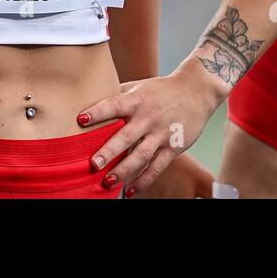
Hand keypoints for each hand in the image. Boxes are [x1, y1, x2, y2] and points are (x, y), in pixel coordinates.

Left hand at [76, 70, 219, 196]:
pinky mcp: (173, 147)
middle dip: (109, 151)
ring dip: (124, 170)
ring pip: (141, 155)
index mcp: (136, 100)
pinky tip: (129, 190)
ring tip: (108, 182)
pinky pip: (157, 167)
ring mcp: (161, 134)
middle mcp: (148, 117)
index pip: (114, 105)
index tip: (80, 120)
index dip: (97, 112)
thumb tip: (89, 98)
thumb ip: (118, 94)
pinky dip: (143, 180)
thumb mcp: (139, 87)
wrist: (196, 91)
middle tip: (93, 164)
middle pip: (126, 136)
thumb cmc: (161, 90)